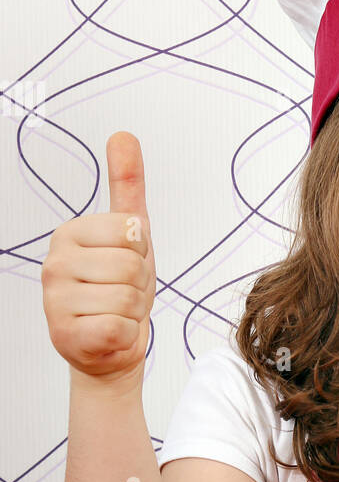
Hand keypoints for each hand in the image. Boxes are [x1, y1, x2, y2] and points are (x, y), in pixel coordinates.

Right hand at [41, 132, 155, 383]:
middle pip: (131, 266)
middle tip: (122, 294)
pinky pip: (118, 328)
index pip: (132, 231)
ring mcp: (54, 301)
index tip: (126, 263)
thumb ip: (127, 184)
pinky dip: (125, 335)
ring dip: (133, 311)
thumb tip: (123, 134)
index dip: (142, 252)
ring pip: (127, 298)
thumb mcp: (131, 235)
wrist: (110, 348)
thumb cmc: (120, 288)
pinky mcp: (63, 336)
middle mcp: (53, 263)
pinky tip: (109, 334)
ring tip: (116, 313)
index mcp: (69, 233)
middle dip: (140, 285)